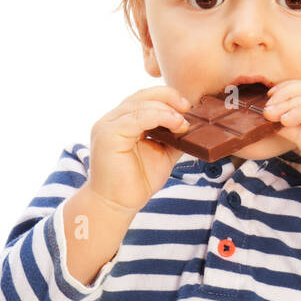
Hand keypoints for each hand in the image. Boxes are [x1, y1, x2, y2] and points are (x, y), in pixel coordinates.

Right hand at [89, 85, 192, 213]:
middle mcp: (112, 120)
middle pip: (142, 96)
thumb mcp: (162, 154)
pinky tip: (174, 123)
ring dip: (166, 109)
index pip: (145, 98)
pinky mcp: (107, 134)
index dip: (167, 97)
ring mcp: (107, 125)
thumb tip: (193, 126)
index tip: (187, 106)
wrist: (117, 205)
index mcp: (123, 121)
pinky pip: (135, 118)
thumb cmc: (136, 182)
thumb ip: (173, 138)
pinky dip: (158, 116)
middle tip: (188, 107)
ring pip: (139, 104)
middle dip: (168, 97)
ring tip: (183, 121)